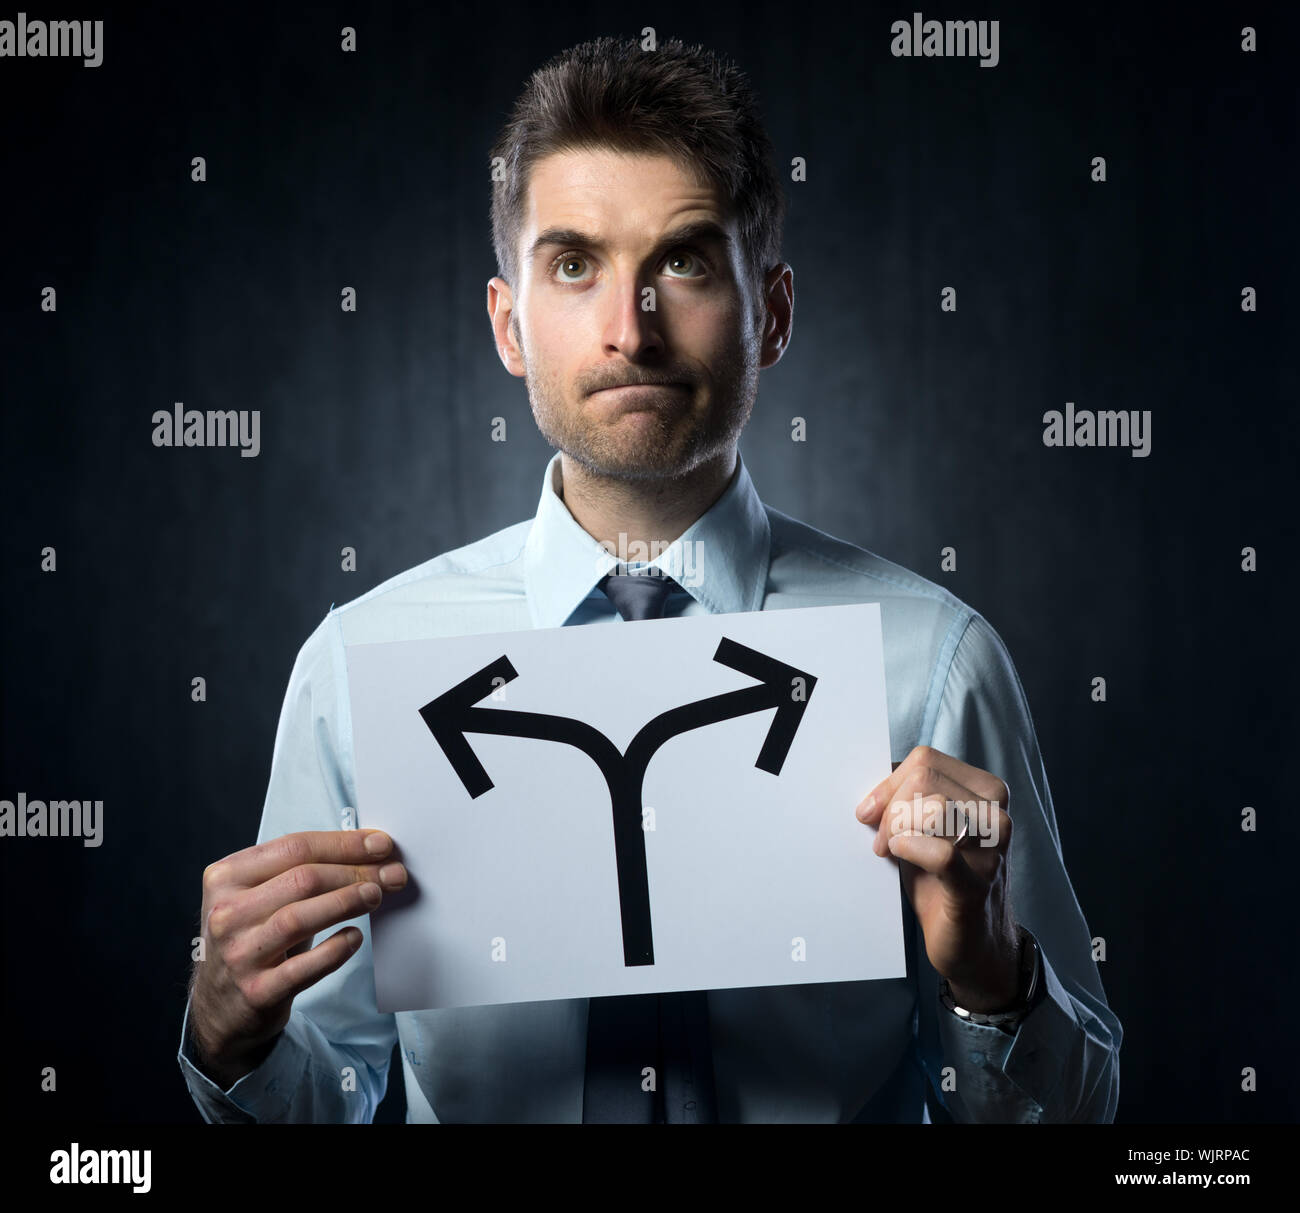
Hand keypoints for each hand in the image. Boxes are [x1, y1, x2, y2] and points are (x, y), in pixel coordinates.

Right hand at [188, 825, 406, 1087]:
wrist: (221, 1005)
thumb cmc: (255, 937)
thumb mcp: (262, 896)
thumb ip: (302, 869)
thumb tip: (369, 849)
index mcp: (226, 876)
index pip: (294, 847)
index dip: (344, 843)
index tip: (381, 844)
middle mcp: (226, 913)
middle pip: (303, 879)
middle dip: (356, 871)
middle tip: (392, 873)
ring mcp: (238, 954)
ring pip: (299, 917)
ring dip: (346, 901)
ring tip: (376, 896)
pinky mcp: (256, 991)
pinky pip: (302, 968)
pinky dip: (335, 950)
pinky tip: (355, 937)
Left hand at [856, 746, 1019, 1011]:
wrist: (974, 941)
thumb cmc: (943, 879)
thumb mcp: (924, 829)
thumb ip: (906, 800)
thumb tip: (870, 788)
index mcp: (985, 792)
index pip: (926, 760)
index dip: (889, 784)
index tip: (871, 813)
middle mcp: (995, 815)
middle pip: (925, 778)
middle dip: (891, 807)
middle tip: (880, 839)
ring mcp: (992, 849)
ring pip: (932, 807)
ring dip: (897, 827)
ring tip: (891, 849)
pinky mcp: (977, 884)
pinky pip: (941, 853)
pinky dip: (912, 848)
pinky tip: (899, 853)